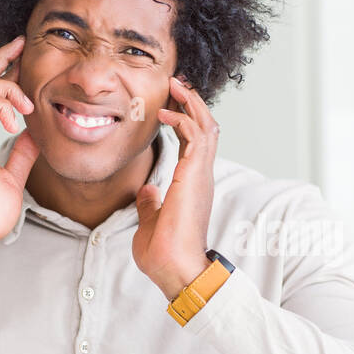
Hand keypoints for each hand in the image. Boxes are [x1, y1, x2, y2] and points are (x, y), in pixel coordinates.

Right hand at [0, 35, 40, 248]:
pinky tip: (15, 120)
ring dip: (6, 85)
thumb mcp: (12, 178)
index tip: (23, 60)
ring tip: (27, 104)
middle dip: (1, 58)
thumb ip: (21, 155)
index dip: (5, 74)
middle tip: (22, 43)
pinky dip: (1, 103)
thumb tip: (34, 135)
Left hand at [134, 75, 218, 299]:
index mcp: (192, 185)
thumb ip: (151, 203)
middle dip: (191, 103)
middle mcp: (201, 177)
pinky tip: (166, 113)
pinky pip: (198, 137)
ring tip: (176, 85)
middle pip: (205, 128)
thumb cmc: (165, 253)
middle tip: (176, 84)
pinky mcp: (196, 176)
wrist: (176, 269)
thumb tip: (147, 191)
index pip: (194, 144)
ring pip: (206, 127)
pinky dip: (184, 120)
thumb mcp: (152, 221)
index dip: (185, 120)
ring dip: (191, 104)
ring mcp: (201, 175)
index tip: (171, 104)